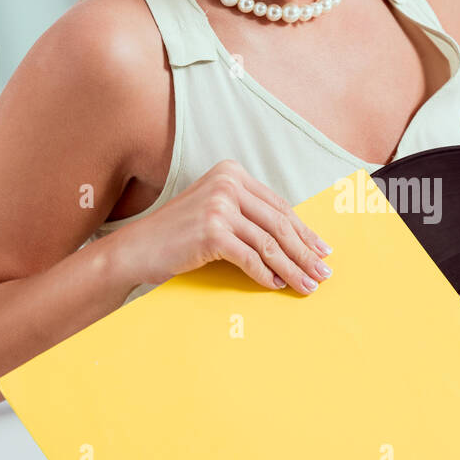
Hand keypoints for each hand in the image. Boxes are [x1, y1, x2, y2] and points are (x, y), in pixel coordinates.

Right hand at [106, 159, 332, 295]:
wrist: (137, 249)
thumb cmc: (178, 235)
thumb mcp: (216, 212)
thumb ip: (248, 215)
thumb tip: (294, 238)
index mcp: (232, 173)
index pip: (279, 206)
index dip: (304, 231)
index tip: (321, 250)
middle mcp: (228, 183)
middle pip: (279, 224)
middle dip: (305, 252)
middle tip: (322, 273)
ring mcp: (219, 206)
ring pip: (269, 243)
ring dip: (292, 268)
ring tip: (307, 285)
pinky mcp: (212, 232)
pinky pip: (251, 258)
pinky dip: (266, 275)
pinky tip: (276, 286)